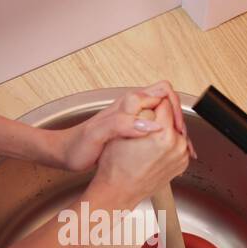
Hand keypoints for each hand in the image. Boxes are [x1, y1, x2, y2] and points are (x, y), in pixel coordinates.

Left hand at [53, 81, 192, 170]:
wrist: (64, 154)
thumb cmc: (77, 145)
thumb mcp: (99, 134)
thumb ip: (124, 125)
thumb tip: (153, 126)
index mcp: (127, 103)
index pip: (163, 93)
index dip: (174, 110)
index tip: (176, 130)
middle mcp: (131, 107)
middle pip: (167, 103)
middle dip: (178, 120)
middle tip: (182, 141)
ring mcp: (131, 118)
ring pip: (162, 116)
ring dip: (173, 130)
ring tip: (179, 148)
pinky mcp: (130, 130)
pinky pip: (155, 128)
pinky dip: (164, 139)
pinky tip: (165, 153)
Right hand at [85, 99, 189, 210]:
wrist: (119, 192)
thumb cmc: (116, 166)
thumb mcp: (122, 130)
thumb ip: (140, 112)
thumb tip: (150, 101)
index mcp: (163, 134)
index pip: (165, 103)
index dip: (152, 104)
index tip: (146, 111)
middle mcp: (177, 145)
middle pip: (173, 116)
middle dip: (161, 117)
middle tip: (145, 125)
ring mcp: (181, 156)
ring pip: (176, 130)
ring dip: (166, 130)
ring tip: (148, 138)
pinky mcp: (182, 164)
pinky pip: (178, 145)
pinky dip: (169, 143)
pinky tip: (154, 148)